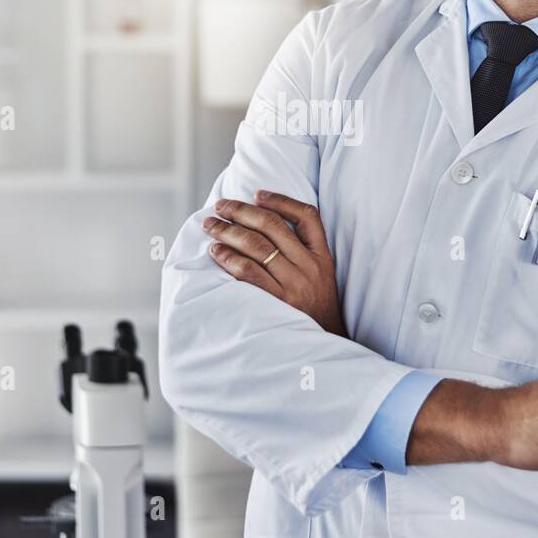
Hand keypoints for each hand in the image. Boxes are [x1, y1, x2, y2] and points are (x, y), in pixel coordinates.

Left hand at [202, 190, 348, 338]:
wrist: (326, 344)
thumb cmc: (316, 308)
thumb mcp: (322, 275)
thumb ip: (302, 251)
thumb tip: (263, 223)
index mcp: (322, 257)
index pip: (307, 216)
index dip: (281, 200)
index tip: (257, 194)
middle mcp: (309, 267)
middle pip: (273, 226)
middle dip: (241, 211)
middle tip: (220, 206)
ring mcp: (294, 286)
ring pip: (257, 246)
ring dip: (229, 232)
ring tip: (211, 226)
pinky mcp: (278, 303)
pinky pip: (249, 273)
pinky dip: (229, 258)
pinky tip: (216, 251)